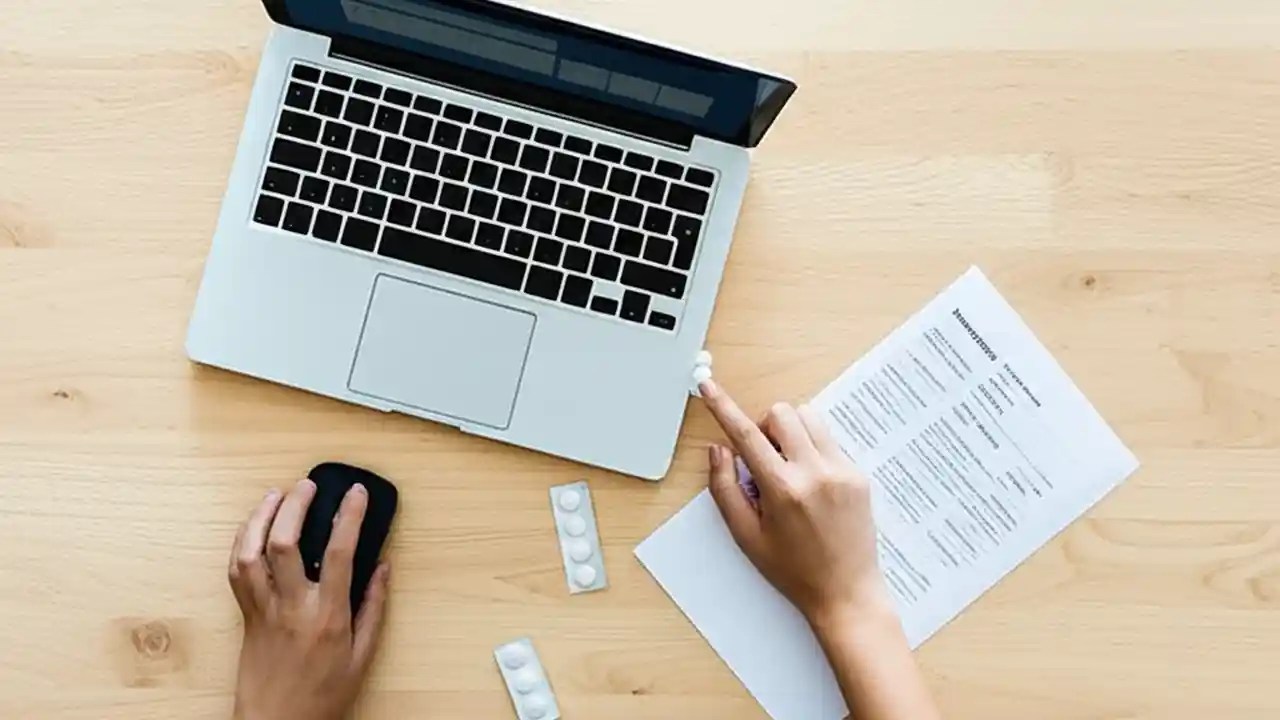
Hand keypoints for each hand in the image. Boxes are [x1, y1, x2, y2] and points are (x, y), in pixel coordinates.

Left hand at [228, 479, 390, 719]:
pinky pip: (236, 571)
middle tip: (307, 486)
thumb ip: (373, 607)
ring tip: (275, 496)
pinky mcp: (246, 615)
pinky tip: (253, 528)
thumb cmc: (322, 697)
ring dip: (260, 517)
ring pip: (250, 553)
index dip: (349, 517)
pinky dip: (242, 543)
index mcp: (327, 616)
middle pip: (284, 542)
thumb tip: (382, 567)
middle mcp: (291, 607)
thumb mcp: (362, 656)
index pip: (339, 553)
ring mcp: (263, 609)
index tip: (357, 494)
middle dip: (294, 505)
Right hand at [700, 379, 892, 629]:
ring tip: (789, 468)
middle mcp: (815, 473)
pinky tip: (812, 484)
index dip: (723, 407)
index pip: (747, 435)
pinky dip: (813, 450)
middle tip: (764, 460)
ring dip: (791, 432)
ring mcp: (842, 471)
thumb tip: (719, 450)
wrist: (846, 592)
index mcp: (783, 489)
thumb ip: (725, 488)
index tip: (709, 386)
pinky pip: (829, 441)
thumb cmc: (792, 569)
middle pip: (782, 413)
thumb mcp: (746, 535)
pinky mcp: (859, 475)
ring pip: (809, 418)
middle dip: (765, 427)